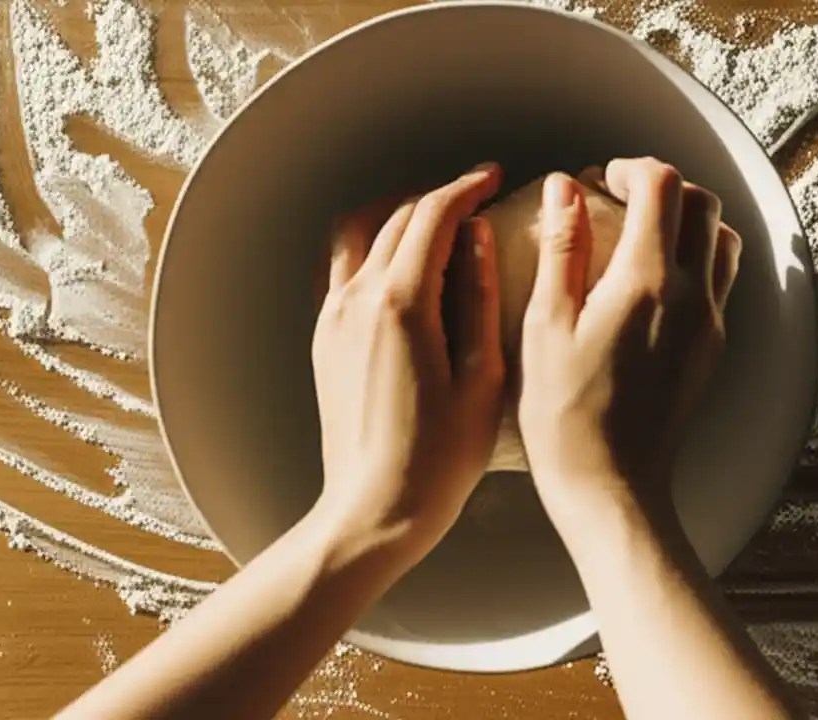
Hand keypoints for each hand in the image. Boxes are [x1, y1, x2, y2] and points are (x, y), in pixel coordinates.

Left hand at [312, 162, 504, 561]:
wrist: (374, 510)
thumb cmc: (439, 458)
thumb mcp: (482, 379)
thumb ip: (479, 298)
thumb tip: (477, 237)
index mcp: (402, 305)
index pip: (433, 216)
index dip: (466, 187)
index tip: (493, 178)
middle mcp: (357, 300)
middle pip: (396, 218)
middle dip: (438, 198)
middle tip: (476, 200)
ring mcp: (333, 318)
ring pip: (358, 233)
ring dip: (397, 214)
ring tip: (434, 223)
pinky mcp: (324, 339)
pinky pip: (340, 268)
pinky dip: (369, 247)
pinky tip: (397, 264)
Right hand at [518, 157, 740, 516]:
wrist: (611, 485)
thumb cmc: (564, 414)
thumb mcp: (545, 327)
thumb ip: (561, 249)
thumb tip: (566, 187)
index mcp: (647, 283)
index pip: (662, 187)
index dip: (630, 169)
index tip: (598, 180)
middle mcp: (692, 297)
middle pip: (702, 204)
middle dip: (662, 186)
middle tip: (618, 198)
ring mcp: (709, 324)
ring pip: (723, 240)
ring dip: (688, 221)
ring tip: (642, 233)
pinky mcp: (712, 349)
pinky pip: (720, 280)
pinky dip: (697, 257)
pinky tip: (654, 279)